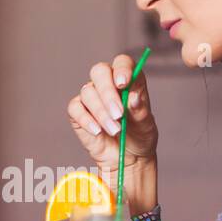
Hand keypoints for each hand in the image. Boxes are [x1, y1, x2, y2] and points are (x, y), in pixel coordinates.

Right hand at [67, 54, 158, 215]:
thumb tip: (132, 98)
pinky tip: (97, 131)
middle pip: (99, 71)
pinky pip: (75, 108)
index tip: (123, 83)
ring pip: (88, 92)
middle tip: (118, 114)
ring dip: (101, 113)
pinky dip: (86, 120)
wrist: (127, 157)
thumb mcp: (146, 125)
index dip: (122, 69)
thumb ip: (140, 110)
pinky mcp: (78, 111)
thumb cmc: (139, 136)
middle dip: (107, 92)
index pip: (122, 63)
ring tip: (115, 130)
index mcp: (129, 79)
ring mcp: (92, 96)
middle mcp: (108, 83)